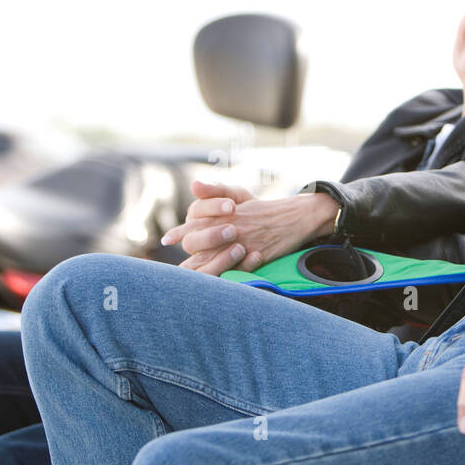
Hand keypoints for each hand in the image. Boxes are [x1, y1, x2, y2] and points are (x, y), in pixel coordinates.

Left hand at [161, 180, 339, 275]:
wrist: (296, 217)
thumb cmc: (262, 209)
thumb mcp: (240, 196)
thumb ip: (216, 190)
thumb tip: (194, 185)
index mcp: (225, 212)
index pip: (195, 221)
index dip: (180, 231)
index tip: (167, 238)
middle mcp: (232, 226)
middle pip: (198, 240)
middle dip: (188, 248)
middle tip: (179, 258)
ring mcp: (243, 242)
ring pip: (213, 257)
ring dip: (201, 264)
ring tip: (192, 273)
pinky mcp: (256, 256)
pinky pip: (235, 269)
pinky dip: (224, 273)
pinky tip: (214, 279)